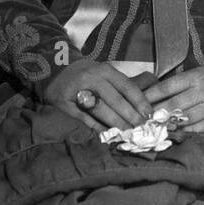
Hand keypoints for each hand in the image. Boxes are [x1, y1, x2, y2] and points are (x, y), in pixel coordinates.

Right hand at [37, 59, 152, 131]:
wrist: (54, 70)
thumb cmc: (86, 75)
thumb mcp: (103, 73)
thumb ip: (120, 86)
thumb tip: (142, 104)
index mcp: (105, 70)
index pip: (126, 86)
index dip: (139, 101)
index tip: (149, 114)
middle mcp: (91, 78)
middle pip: (115, 99)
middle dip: (130, 116)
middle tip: (141, 128)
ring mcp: (77, 90)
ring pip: (100, 109)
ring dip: (115, 123)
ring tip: (127, 133)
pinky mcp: (64, 103)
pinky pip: (84, 118)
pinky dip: (97, 127)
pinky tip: (107, 134)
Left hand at [144, 64, 203, 133]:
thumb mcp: (197, 75)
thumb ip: (177, 86)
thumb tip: (151, 98)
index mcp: (194, 77)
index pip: (167, 87)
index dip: (150, 97)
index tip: (138, 106)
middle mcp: (203, 90)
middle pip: (174, 105)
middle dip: (157, 115)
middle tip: (142, 123)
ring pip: (187, 118)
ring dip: (170, 126)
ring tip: (156, 131)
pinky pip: (203, 127)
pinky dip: (189, 132)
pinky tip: (178, 135)